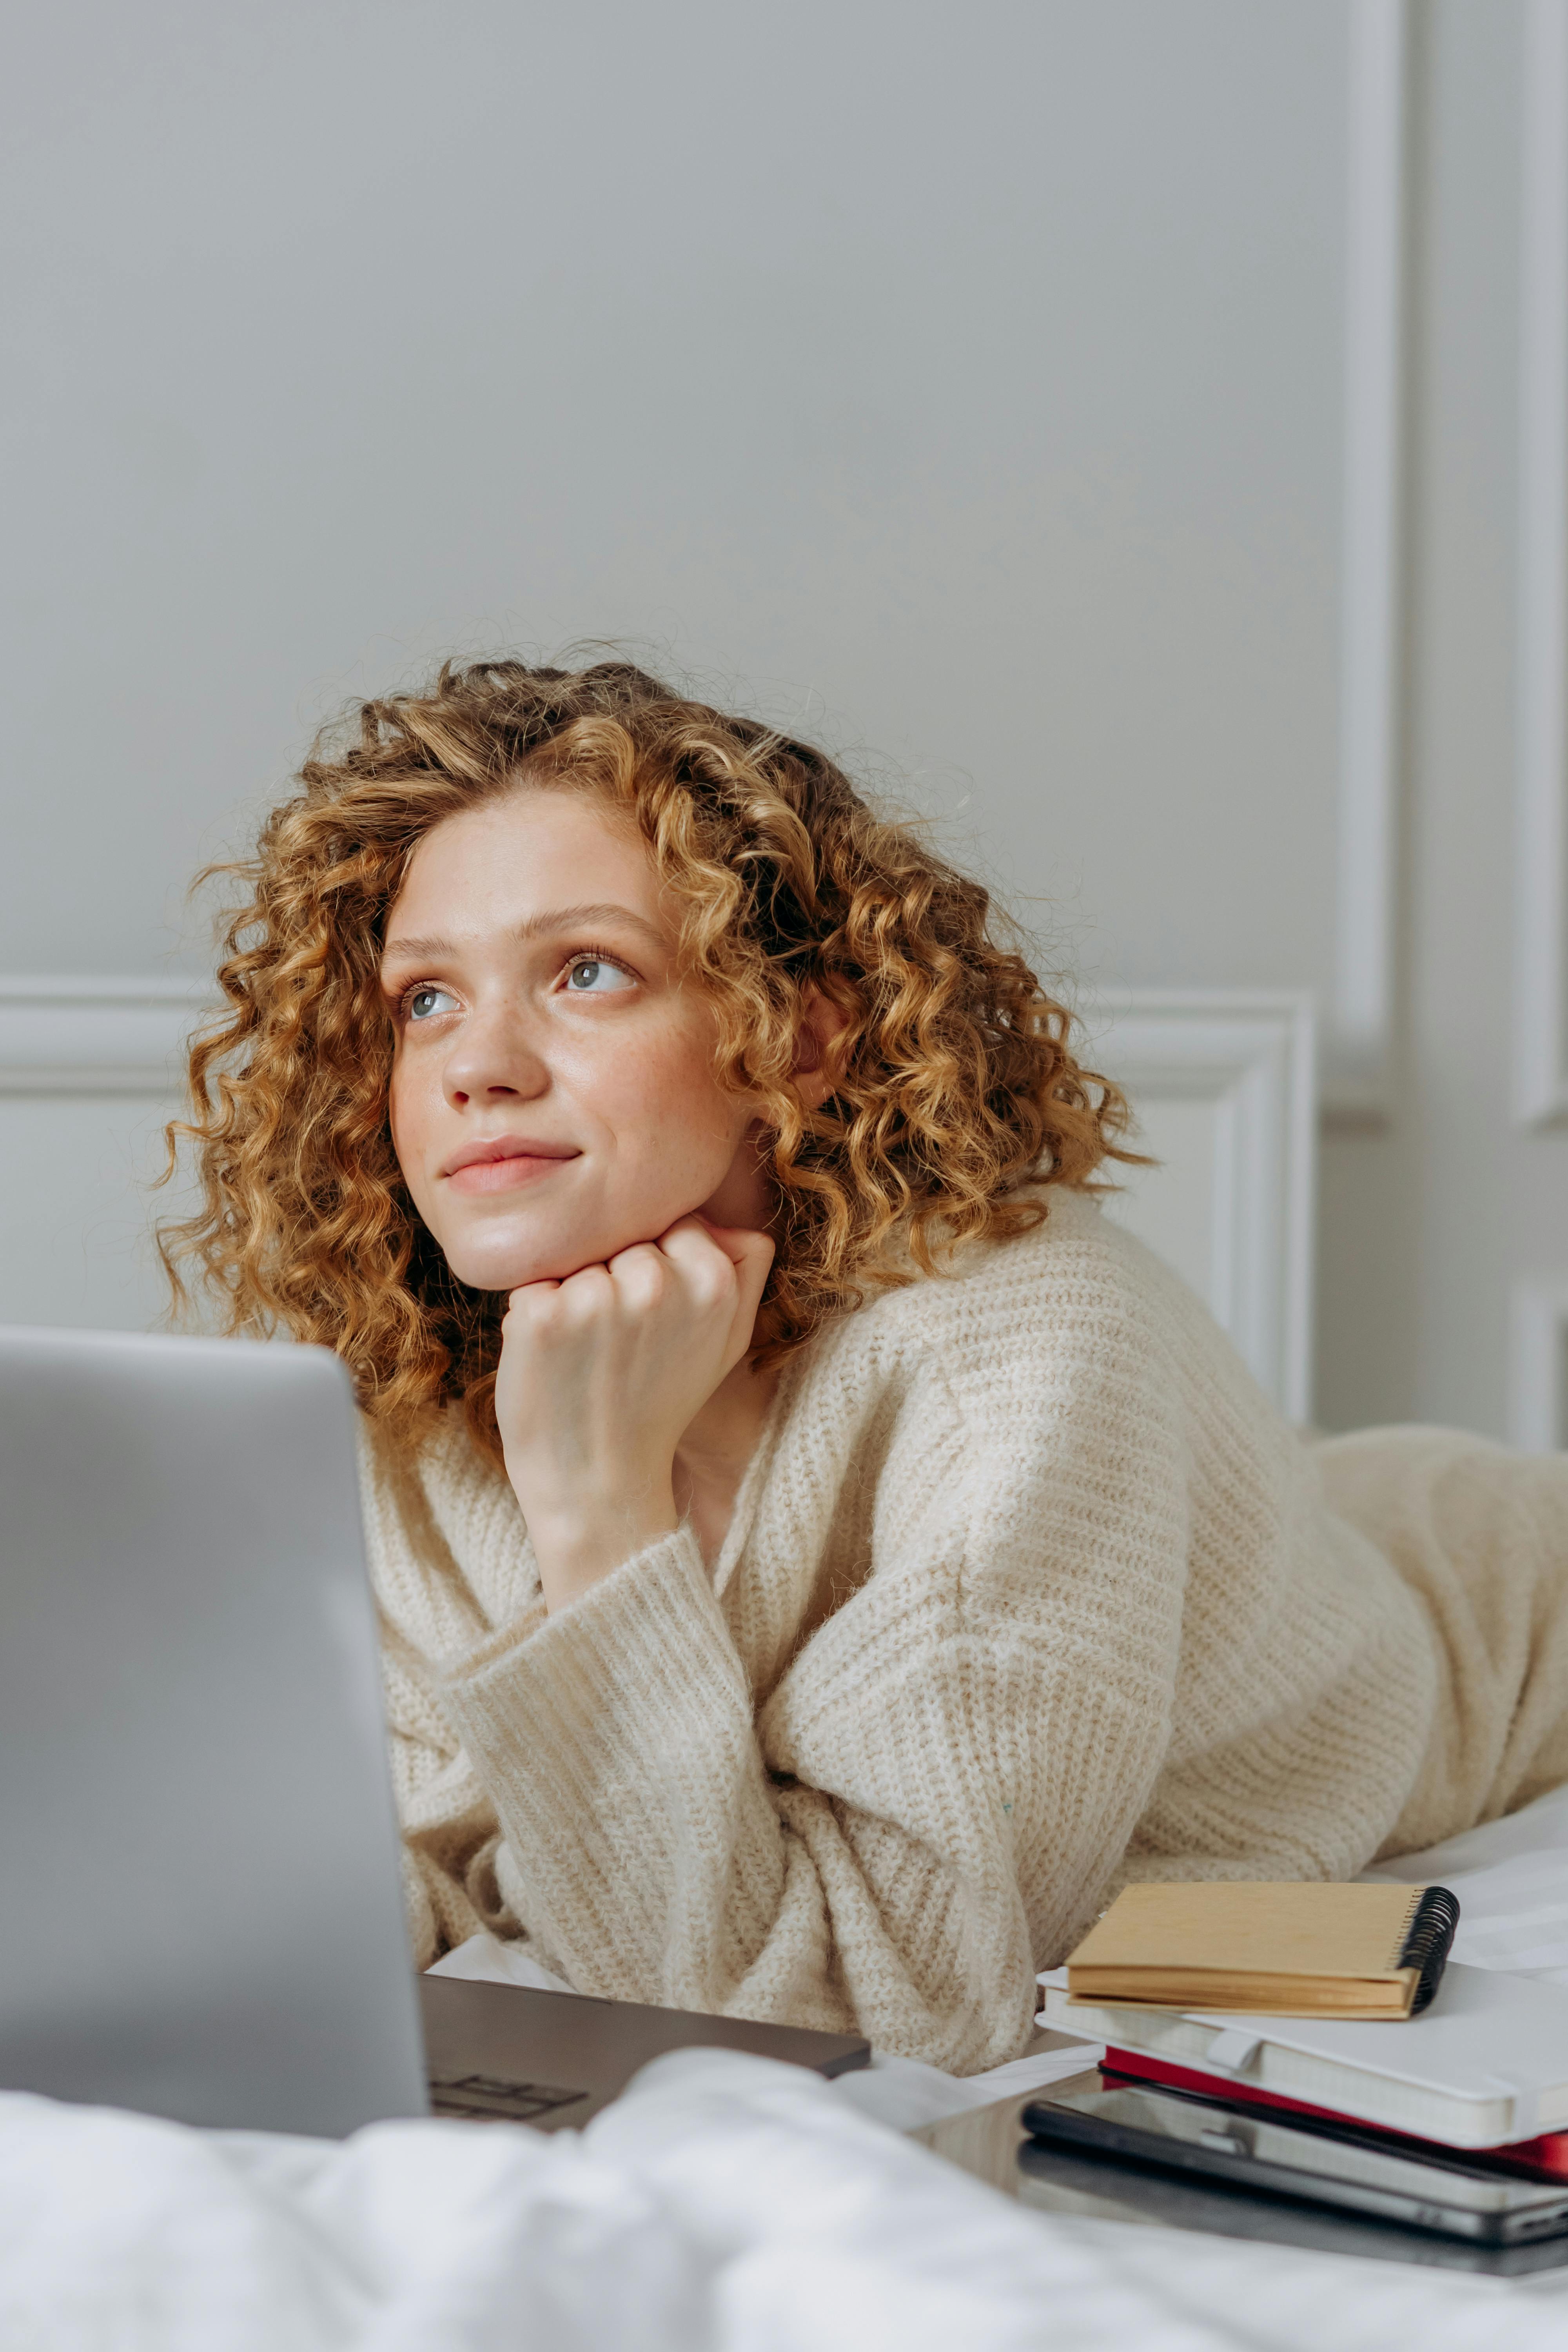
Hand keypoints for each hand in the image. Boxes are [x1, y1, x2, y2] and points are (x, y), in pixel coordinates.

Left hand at [495, 1216, 774, 1611]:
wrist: (598, 1483)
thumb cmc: (659, 1404)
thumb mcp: (728, 1341)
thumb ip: (743, 1267)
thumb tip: (721, 1215)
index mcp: (713, 1282)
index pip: (673, 1223)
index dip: (657, 1267)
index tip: (655, 1319)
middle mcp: (658, 1283)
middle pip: (622, 1238)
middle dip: (614, 1278)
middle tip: (617, 1345)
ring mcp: (596, 1299)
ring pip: (577, 1258)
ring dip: (572, 1296)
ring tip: (585, 1354)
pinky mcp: (541, 1316)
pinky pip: (531, 1282)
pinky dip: (534, 1315)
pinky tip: (553, 1361)